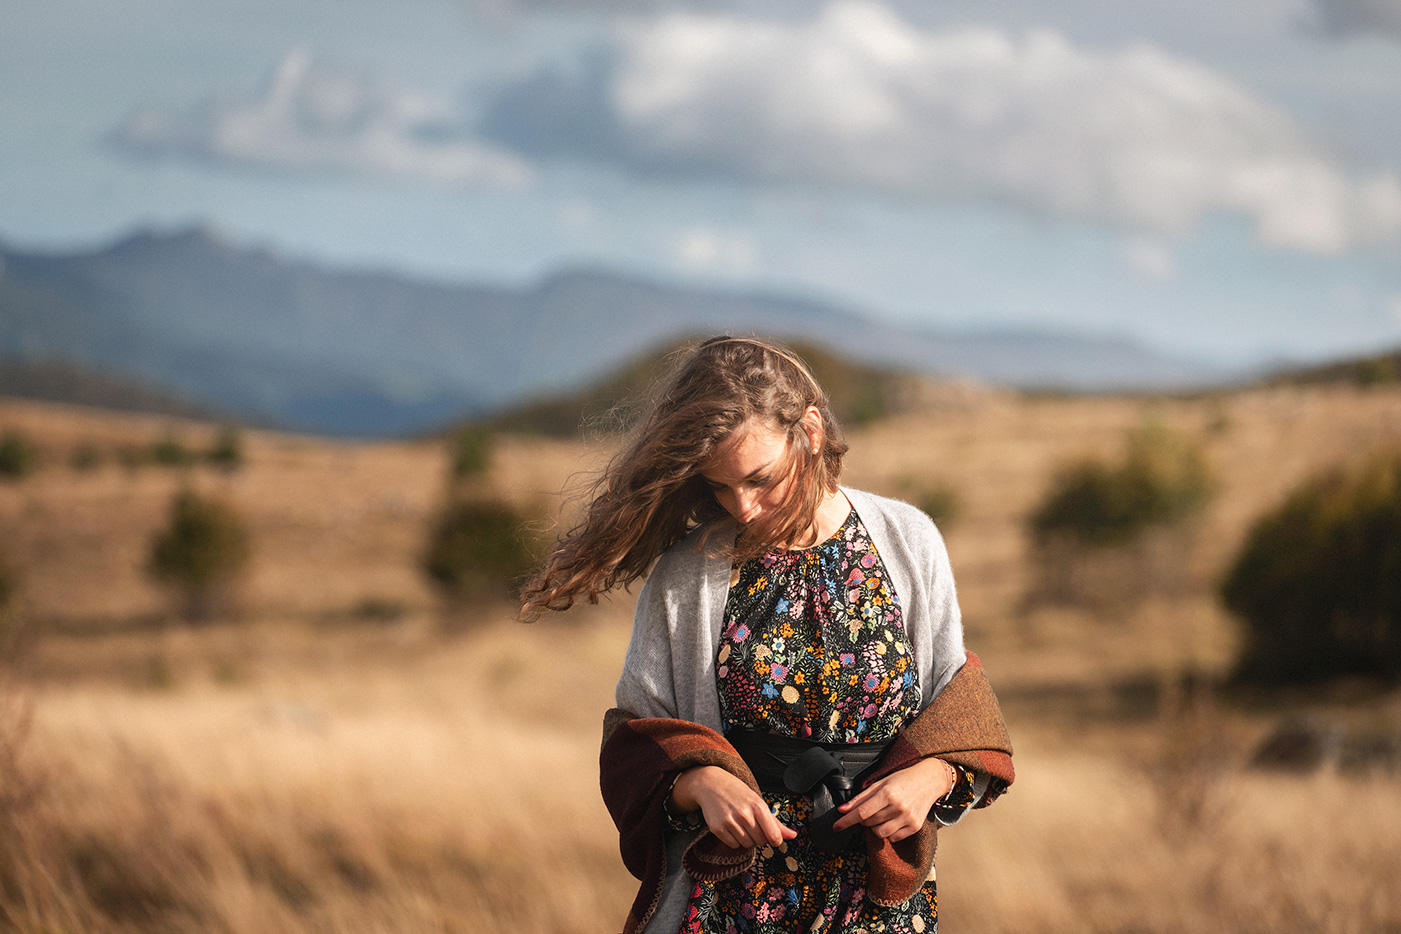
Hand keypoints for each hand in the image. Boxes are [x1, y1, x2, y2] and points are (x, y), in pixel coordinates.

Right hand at [670, 766, 797, 849]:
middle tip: (751, 823)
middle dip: (758, 836)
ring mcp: (730, 822)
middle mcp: (744, 814)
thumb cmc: (738, 793)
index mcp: (758, 806)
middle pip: (761, 841)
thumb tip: (793, 835)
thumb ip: (775, 822)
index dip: (775, 840)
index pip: (773, 835)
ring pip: (747, 844)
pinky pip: (733, 845)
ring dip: (746, 838)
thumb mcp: (758, 802)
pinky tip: (730, 826)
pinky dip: (734, 839)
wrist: (711, 784)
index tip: (773, 838)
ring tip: (740, 823)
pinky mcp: (717, 828)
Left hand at [830, 757, 953, 842]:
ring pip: (880, 833)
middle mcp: (898, 807)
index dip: (846, 821)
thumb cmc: (902, 779)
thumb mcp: (880, 783)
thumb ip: (861, 798)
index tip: (836, 826)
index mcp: (887, 793)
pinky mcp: (915, 827)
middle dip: (863, 819)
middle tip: (870, 809)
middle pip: (869, 823)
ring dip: (874, 827)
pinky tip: (892, 821)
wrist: (929, 780)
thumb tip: (842, 810)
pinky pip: (893, 838)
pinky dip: (888, 833)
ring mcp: (908, 818)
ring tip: (881, 815)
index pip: (861, 812)